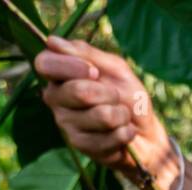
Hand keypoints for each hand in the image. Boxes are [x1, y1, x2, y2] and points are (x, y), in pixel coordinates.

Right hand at [33, 37, 180, 189]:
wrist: (146, 134)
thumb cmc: (129, 98)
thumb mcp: (116, 69)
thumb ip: (89, 55)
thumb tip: (52, 42)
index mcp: (60, 75)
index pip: (45, 63)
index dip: (70, 66)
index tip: (94, 71)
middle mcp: (56, 98)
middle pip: (77, 91)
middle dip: (109, 93)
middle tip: (116, 97)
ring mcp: (65, 123)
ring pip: (100, 115)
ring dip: (122, 114)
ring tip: (122, 116)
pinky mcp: (79, 145)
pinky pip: (109, 136)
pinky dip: (126, 132)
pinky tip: (124, 132)